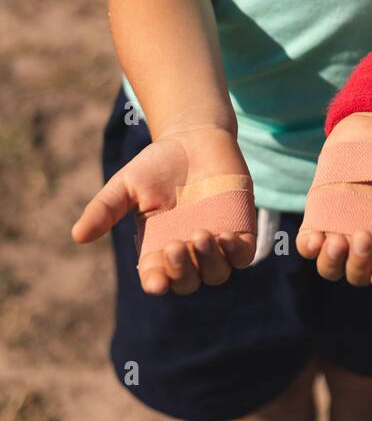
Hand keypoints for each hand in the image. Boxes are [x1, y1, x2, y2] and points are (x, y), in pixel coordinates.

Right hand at [71, 125, 256, 295]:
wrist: (195, 137)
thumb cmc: (157, 165)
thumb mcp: (126, 185)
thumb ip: (104, 209)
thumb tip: (78, 236)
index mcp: (157, 249)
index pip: (157, 279)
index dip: (157, 282)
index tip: (156, 281)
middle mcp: (187, 252)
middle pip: (188, 281)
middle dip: (182, 271)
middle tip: (176, 243)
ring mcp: (215, 242)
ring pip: (216, 273)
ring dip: (209, 262)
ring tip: (199, 235)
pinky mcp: (240, 230)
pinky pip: (243, 255)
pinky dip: (236, 253)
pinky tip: (226, 236)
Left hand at [295, 112, 371, 292]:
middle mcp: (369, 242)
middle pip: (359, 274)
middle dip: (358, 265)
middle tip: (363, 236)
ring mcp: (341, 230)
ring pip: (331, 267)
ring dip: (331, 262)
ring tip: (335, 241)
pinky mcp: (319, 216)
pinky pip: (308, 244)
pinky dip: (308, 247)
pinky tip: (313, 239)